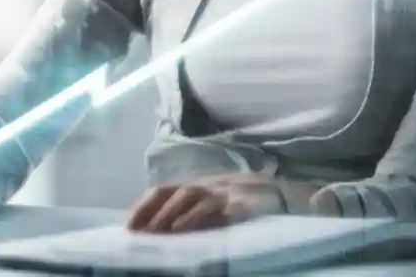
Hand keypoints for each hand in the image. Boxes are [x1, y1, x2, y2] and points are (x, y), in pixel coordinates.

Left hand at [126, 173, 295, 233]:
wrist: (288, 194)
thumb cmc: (248, 201)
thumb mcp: (218, 201)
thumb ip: (195, 210)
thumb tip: (163, 230)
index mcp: (201, 184)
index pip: (165, 189)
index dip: (144, 205)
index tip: (128, 226)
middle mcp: (209, 184)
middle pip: (173, 191)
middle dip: (152, 211)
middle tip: (137, 233)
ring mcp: (226, 191)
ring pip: (192, 195)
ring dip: (171, 213)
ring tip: (156, 232)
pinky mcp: (242, 202)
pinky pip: (218, 208)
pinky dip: (200, 216)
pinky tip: (186, 229)